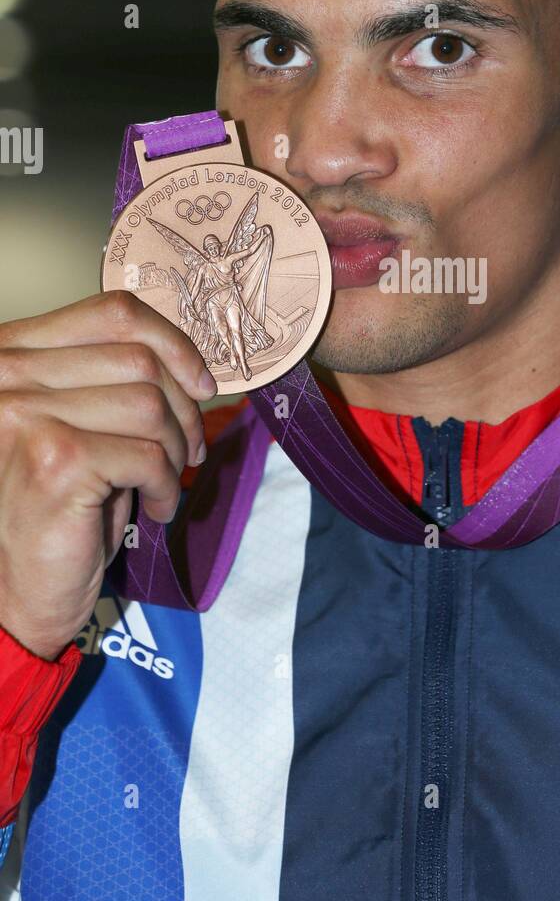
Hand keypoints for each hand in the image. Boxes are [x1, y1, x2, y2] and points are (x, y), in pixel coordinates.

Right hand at [0, 291, 215, 660]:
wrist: (15, 589)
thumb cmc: (56, 508)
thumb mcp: (80, 424)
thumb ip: (110, 381)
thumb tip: (188, 363)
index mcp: (15, 354)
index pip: (113, 312)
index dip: (173, 343)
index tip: (200, 384)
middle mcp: (10, 375)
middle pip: (140, 360)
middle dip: (183, 409)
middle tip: (189, 450)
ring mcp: (27, 414)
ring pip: (149, 406)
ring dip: (175, 450)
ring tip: (166, 482)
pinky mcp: (56, 459)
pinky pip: (148, 454)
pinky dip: (166, 485)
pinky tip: (154, 508)